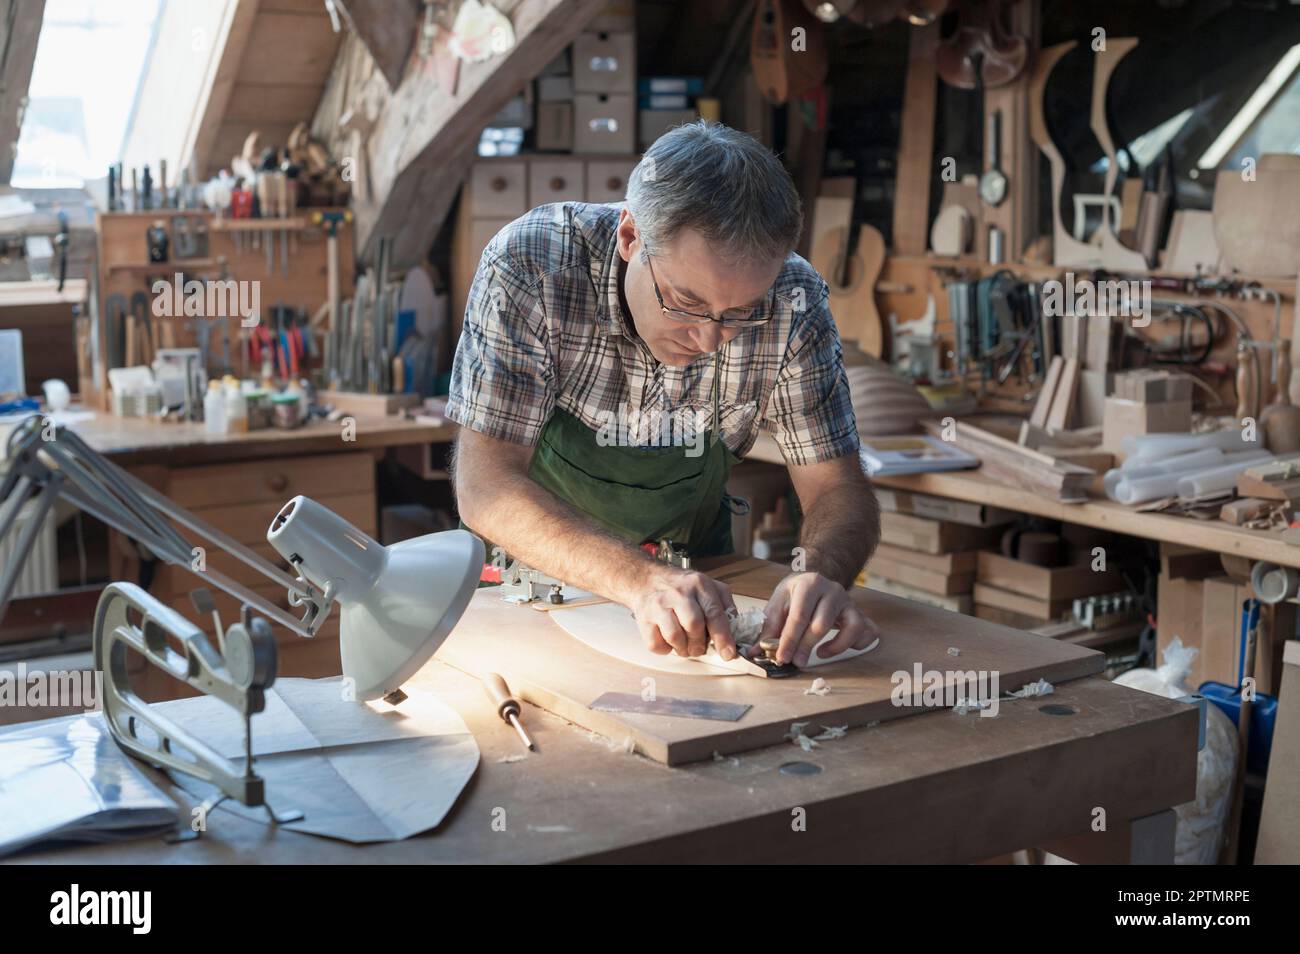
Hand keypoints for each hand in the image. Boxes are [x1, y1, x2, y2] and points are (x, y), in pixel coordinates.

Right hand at [627, 568, 738, 659]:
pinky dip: (665, 649)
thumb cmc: (681, 587)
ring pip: (674, 637)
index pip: (714, 613)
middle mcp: (678, 593)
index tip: (728, 653)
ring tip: (685, 644)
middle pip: (694, 626)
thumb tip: (736, 632)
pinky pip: (656, 644)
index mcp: (699, 584)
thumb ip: (725, 606)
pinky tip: (668, 640)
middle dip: (700, 644)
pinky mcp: (643, 618)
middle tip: (700, 647)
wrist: (647, 579)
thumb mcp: (708, 587)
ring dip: (683, 648)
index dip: (723, 637)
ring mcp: (659, 605)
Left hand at [762, 572, 878, 666]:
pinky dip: (857, 644)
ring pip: (851, 627)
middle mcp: (832, 590)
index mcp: (808, 584)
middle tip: (796, 662)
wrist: (816, 580)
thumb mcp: (778, 603)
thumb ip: (769, 627)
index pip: (799, 616)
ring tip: (820, 653)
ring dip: (835, 646)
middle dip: (806, 646)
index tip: (782, 657)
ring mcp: (849, 601)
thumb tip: (756, 652)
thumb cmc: (795, 595)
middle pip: (822, 624)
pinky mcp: (859, 613)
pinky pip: (868, 631)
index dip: (789, 640)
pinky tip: (839, 647)